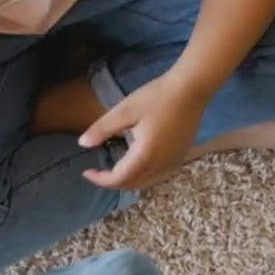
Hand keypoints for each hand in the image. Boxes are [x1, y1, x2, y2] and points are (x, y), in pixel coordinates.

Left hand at [77, 73, 210, 190]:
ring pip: (146, 183)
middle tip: (97, 172)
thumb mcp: (125, 110)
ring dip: (128, 181)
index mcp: (145, 155)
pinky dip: (143, 177)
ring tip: (114, 170)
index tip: (86, 172)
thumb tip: (82, 144)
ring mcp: (173, 163)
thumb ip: (102, 129)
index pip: (118, 179)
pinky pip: (158, 176)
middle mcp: (161, 165)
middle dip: (112, 182)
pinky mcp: (180, 158)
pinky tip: (137, 165)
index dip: (100, 179)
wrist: (191, 89)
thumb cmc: (157, 97)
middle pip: (132, 185)